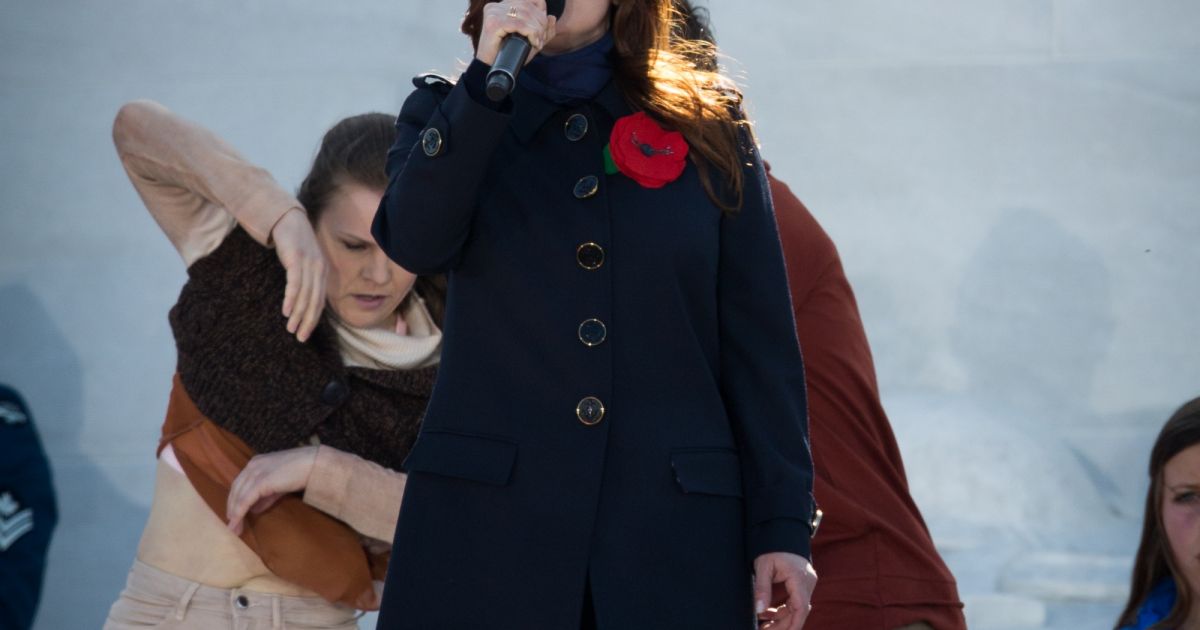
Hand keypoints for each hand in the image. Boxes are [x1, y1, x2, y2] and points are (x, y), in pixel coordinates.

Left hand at [226, 446, 318, 534]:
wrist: (313, 465)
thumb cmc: (301, 472)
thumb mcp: (280, 484)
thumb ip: (266, 496)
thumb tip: (254, 509)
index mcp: (256, 463)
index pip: (239, 483)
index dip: (235, 500)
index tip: (233, 515)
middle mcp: (252, 466)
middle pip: (235, 489)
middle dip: (232, 508)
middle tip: (232, 525)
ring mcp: (256, 472)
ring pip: (238, 496)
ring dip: (234, 514)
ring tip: (234, 529)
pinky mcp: (261, 481)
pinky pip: (245, 500)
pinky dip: (239, 512)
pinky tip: (237, 522)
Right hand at [271, 208, 326, 342]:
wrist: (287, 219)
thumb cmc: (293, 243)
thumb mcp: (303, 263)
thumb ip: (305, 279)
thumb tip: (300, 300)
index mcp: (322, 272)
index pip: (320, 301)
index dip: (313, 319)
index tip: (305, 334)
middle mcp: (319, 269)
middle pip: (315, 301)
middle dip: (308, 321)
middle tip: (300, 338)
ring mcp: (309, 264)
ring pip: (305, 295)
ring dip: (298, 314)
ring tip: (291, 328)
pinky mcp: (297, 259)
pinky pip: (295, 283)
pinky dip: (291, 298)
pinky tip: (286, 311)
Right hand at [476, 0, 557, 66]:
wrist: (493, 69)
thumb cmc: (510, 55)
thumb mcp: (532, 41)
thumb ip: (544, 30)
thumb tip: (552, 17)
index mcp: (504, 6)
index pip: (528, 0)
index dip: (540, 11)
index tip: (543, 28)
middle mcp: (497, 6)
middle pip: (528, 6)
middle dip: (541, 23)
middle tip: (541, 39)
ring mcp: (494, 13)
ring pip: (525, 15)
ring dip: (537, 30)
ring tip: (537, 43)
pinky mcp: (493, 23)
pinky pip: (519, 24)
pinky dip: (530, 33)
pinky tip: (533, 42)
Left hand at [753, 552, 817, 629]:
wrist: (780, 530)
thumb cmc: (771, 546)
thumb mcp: (763, 566)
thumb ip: (762, 588)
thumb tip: (758, 610)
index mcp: (799, 578)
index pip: (801, 607)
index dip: (794, 625)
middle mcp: (807, 582)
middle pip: (798, 611)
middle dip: (782, 625)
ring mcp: (806, 583)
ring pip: (796, 608)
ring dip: (780, 618)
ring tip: (762, 624)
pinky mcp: (802, 583)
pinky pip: (795, 601)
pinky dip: (782, 609)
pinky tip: (767, 614)